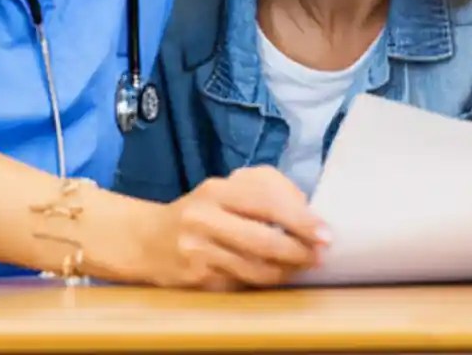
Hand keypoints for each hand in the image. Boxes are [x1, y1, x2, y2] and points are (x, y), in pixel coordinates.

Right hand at [149, 166, 329, 289]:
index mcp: (217, 190)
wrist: (145, 240)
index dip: (300, 219)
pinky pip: (241, 283)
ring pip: (255, 268)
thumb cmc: (202, 212)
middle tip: (320, 255)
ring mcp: (198, 251)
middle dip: (299, 250)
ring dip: (287, 270)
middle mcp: (203, 218)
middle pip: (263, 239)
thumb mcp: (228, 189)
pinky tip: (276, 274)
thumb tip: (307, 210)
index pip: (266, 201)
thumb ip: (267, 191)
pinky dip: (265, 280)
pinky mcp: (196, 278)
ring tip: (303, 265)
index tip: (325, 233)